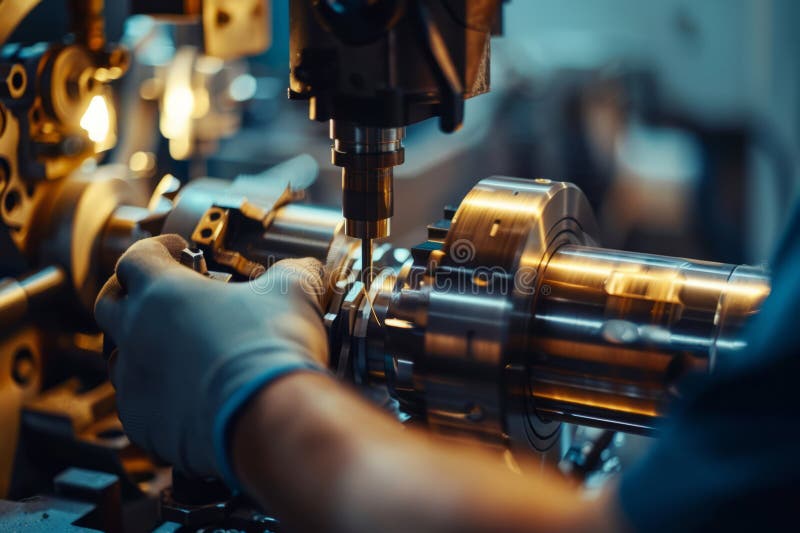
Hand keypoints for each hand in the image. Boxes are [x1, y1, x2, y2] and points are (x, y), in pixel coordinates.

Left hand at [94, 234, 328, 485]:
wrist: (269, 416)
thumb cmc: (272, 349)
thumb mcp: (292, 292)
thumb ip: (292, 271)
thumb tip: (304, 269)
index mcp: (163, 291)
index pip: (137, 256)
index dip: (157, 248)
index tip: (176, 250)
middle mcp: (136, 333)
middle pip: (109, 303)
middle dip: (130, 293)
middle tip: (158, 293)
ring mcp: (135, 380)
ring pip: (118, 357)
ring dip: (140, 347)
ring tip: (172, 349)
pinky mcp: (143, 422)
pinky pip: (137, 404)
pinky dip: (155, 396)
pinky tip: (183, 395)